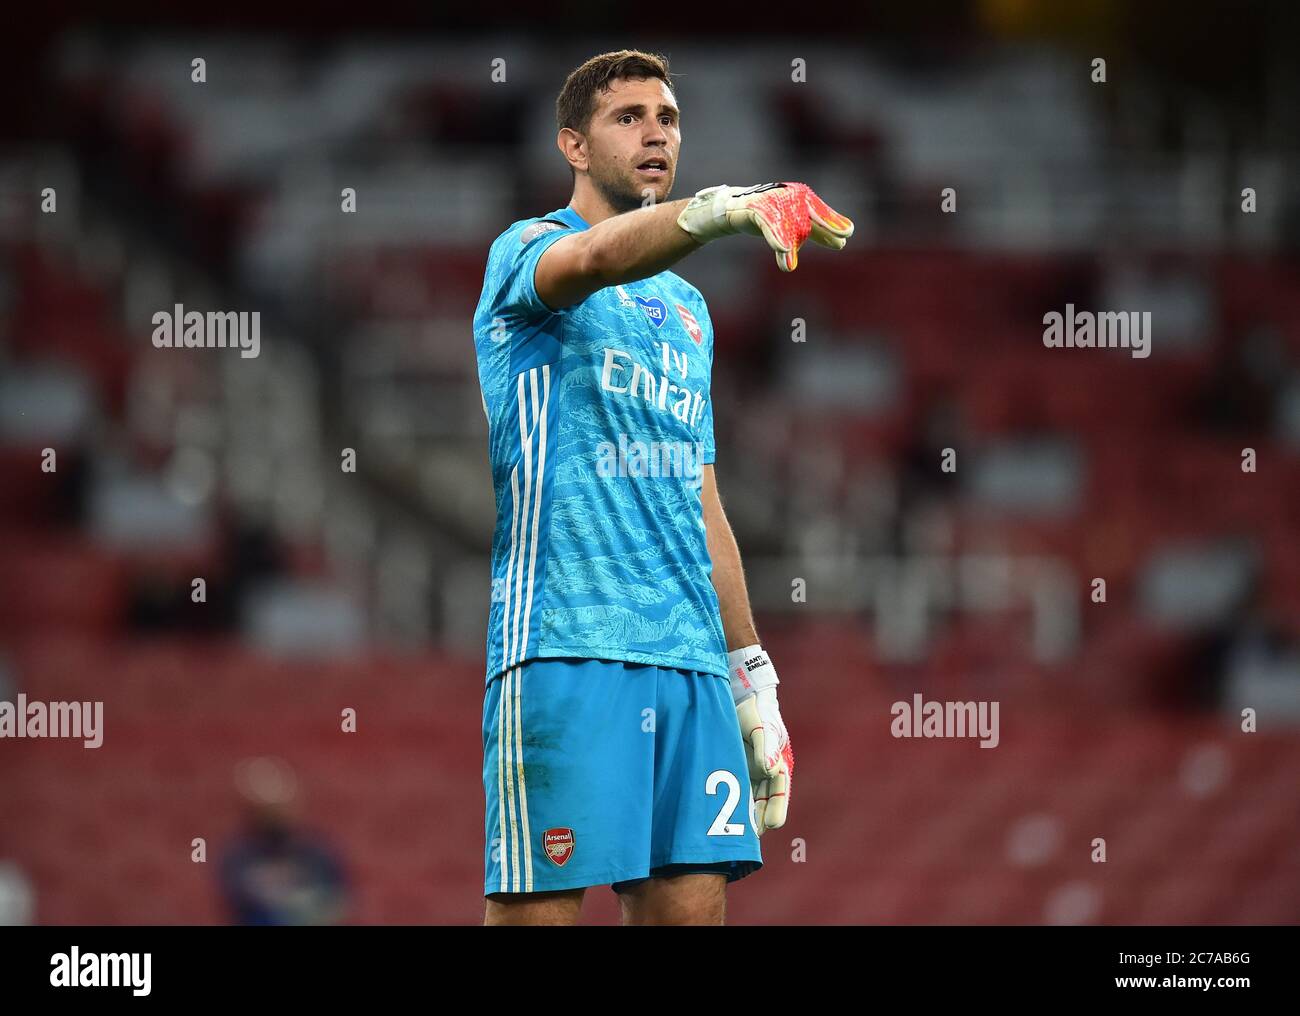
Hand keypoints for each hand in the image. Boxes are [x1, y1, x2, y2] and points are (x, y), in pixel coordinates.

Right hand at [677, 182, 853, 270]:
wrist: (737, 209)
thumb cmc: (771, 216)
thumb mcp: (795, 226)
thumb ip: (816, 233)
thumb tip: (842, 243)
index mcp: (803, 200)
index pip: (821, 214)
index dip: (833, 223)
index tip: (847, 234)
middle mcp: (791, 197)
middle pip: (811, 213)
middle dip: (825, 225)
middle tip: (842, 238)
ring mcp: (773, 201)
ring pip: (787, 224)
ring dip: (794, 243)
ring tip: (796, 263)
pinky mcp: (756, 208)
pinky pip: (768, 224)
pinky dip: (775, 238)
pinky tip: (783, 251)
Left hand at [726, 645, 793, 833]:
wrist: (739, 692)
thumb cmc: (756, 709)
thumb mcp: (761, 726)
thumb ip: (765, 747)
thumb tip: (771, 770)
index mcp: (778, 760)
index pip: (779, 789)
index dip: (776, 807)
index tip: (771, 825)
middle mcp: (767, 768)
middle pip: (766, 798)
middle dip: (760, 817)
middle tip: (752, 839)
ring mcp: (752, 767)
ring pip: (752, 796)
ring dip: (747, 813)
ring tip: (739, 836)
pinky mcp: (737, 764)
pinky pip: (737, 787)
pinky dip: (734, 801)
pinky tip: (724, 816)